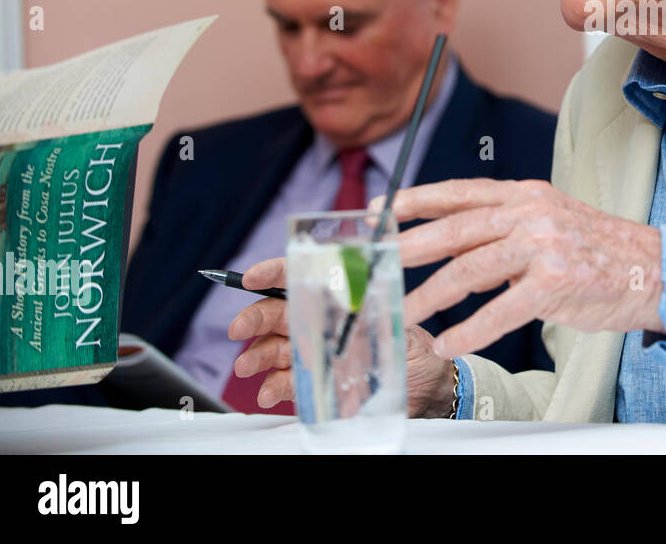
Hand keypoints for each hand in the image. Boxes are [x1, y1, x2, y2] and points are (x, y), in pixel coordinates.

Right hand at [226, 258, 455, 416]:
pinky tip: (267, 392)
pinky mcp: (317, 382)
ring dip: (257, 356)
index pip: (301, 277)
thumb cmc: (416, 347)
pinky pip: (288, 382)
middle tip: (238, 329)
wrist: (428, 388)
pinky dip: (273, 387)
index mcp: (339, 298)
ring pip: (275, 349)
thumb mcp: (399, 323)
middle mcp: (321, 322)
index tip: (250, 278)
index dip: (272, 274)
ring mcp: (316, 352)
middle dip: (253, 318)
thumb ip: (375, 311)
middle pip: (277, 313)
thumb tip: (358, 297)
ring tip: (246, 367)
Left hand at [372, 178, 664, 359]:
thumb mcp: (551, 223)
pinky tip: (448, 341)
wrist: (657, 271)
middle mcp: (532, 212)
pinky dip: (469, 329)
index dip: (416, 200)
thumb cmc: (601, 253)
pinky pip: (499, 310)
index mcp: (527, 194)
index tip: (380, 211)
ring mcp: (544, 246)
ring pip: (468, 271)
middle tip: (375, 265)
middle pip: (454, 229)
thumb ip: (505, 230)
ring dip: (429, 297)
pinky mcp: (556, 283)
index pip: (460, 192)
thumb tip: (458, 252)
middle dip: (407, 248)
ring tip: (403, 314)